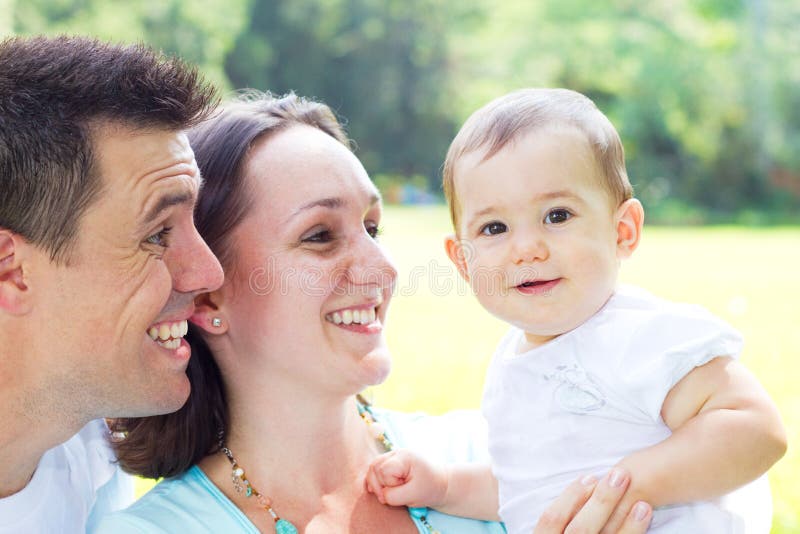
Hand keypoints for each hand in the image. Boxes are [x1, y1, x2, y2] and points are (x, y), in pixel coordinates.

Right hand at [365, 449, 448, 507]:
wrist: (441, 483)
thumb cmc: (430, 488)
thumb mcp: (413, 495)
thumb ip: (393, 496)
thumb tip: (381, 494)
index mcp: (406, 457)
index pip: (384, 470)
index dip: (388, 483)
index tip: (402, 489)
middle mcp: (398, 452)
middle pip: (375, 466)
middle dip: (379, 484)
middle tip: (391, 495)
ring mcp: (394, 456)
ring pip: (373, 466)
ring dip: (375, 482)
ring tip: (384, 494)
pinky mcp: (392, 462)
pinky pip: (376, 468)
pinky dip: (376, 479)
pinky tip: (379, 490)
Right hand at [533, 469, 651, 533]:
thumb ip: (558, 525)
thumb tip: (586, 487)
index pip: (552, 519)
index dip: (570, 497)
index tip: (590, 477)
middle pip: (580, 530)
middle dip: (601, 502)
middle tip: (620, 476)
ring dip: (626, 526)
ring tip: (643, 505)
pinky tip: (644, 528)